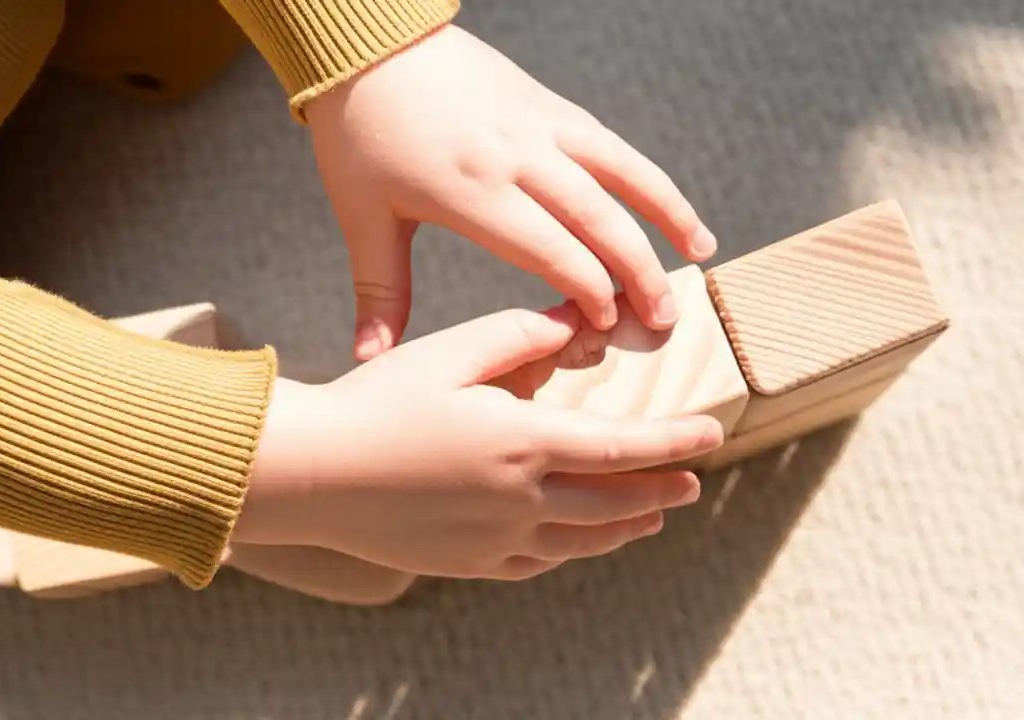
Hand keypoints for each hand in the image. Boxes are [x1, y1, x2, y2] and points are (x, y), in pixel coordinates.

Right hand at [233, 304, 723, 579]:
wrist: (311, 473)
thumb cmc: (378, 402)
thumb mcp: (452, 351)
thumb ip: (522, 335)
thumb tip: (578, 323)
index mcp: (523, 443)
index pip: (622, 448)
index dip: (674, 442)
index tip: (712, 435)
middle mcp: (519, 500)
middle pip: (613, 503)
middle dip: (660, 490)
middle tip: (694, 483)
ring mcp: (493, 540)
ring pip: (582, 541)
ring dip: (626, 527)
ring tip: (652, 517)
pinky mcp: (466, 563)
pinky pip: (536, 564)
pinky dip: (571, 552)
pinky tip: (578, 542)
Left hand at [305, 24, 716, 361]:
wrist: (368, 42)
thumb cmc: (358, 133)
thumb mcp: (362, 216)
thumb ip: (379, 291)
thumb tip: (368, 359)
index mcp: (472, 192)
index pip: (551, 250)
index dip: (588, 291)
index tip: (608, 327)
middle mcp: (517, 158)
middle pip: (598, 219)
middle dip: (638, 273)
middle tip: (664, 320)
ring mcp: (539, 125)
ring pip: (621, 173)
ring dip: (667, 214)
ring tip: (701, 254)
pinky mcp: (548, 104)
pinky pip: (610, 143)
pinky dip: (645, 175)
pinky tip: (666, 203)